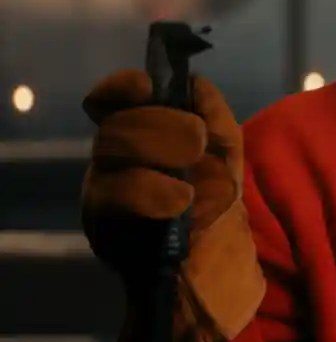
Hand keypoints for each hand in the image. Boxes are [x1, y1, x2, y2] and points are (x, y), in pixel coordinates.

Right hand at [82, 70, 263, 341]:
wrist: (212, 260)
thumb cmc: (215, 196)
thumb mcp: (225, 150)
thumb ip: (213, 113)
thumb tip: (194, 81)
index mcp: (140, 130)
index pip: (111, 98)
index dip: (122, 87)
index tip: (148, 86)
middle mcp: (113, 155)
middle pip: (118, 123)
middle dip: (161, 124)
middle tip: (198, 141)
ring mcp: (102, 187)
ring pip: (110, 151)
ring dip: (157, 153)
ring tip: (193, 173)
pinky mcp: (102, 220)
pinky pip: (114, 195)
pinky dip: (151, 191)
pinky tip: (179, 201)